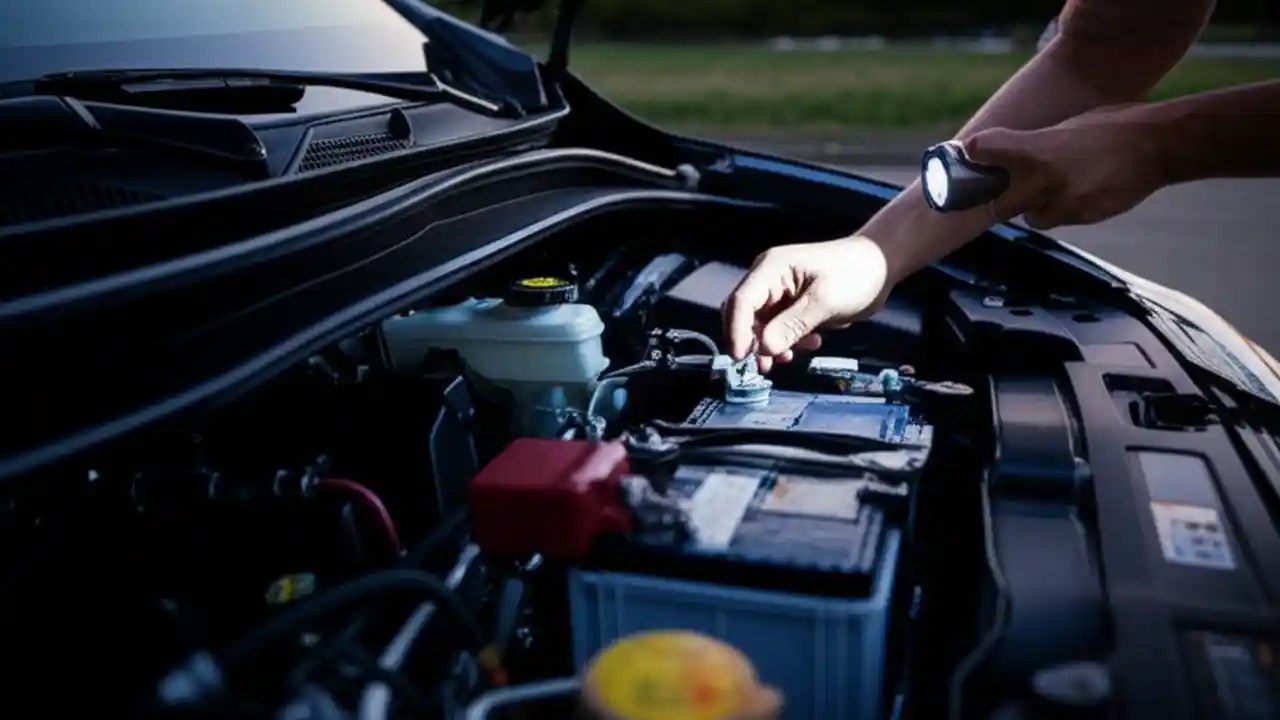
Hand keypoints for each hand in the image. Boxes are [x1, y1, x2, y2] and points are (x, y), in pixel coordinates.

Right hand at [723, 236, 888, 371]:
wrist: (881, 266)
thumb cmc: (856, 274)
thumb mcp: (825, 301)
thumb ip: (793, 325)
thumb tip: (764, 348)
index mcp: (771, 268)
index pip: (740, 301)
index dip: (736, 331)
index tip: (742, 358)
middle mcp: (768, 279)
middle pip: (744, 315)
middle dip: (753, 342)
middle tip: (767, 365)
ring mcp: (779, 293)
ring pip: (760, 327)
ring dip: (772, 345)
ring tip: (793, 356)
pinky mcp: (791, 306)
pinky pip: (778, 329)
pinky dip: (788, 341)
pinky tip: (811, 343)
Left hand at [965, 103, 1166, 229]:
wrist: (1158, 145)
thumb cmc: (1113, 127)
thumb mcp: (1068, 127)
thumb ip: (1038, 145)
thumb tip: (1016, 154)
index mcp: (1038, 147)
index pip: (987, 147)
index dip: (975, 152)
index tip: (970, 153)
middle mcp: (1044, 177)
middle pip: (999, 204)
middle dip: (1001, 200)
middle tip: (1006, 192)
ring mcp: (1064, 201)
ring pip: (1033, 217)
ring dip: (1037, 208)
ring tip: (1056, 189)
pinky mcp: (1083, 216)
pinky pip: (1061, 220)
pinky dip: (1065, 211)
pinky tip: (1082, 193)